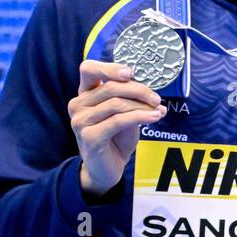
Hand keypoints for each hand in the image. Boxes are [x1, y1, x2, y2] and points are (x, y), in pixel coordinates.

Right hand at [70, 60, 165, 196]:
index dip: (109, 67)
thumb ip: (130, 99)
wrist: (106, 168)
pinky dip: (140, 117)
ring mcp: (80, 121)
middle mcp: (78, 105)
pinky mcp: (89, 136)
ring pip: (116, 104)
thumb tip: (151, 92)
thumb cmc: (115, 138)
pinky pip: (119, 121)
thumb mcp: (124, 114)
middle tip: (156, 99)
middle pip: (111, 87)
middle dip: (139, 90)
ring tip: (159, 110)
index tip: (130, 73)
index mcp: (84, 94)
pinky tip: (154, 117)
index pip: (88, 68)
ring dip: (142, 105)